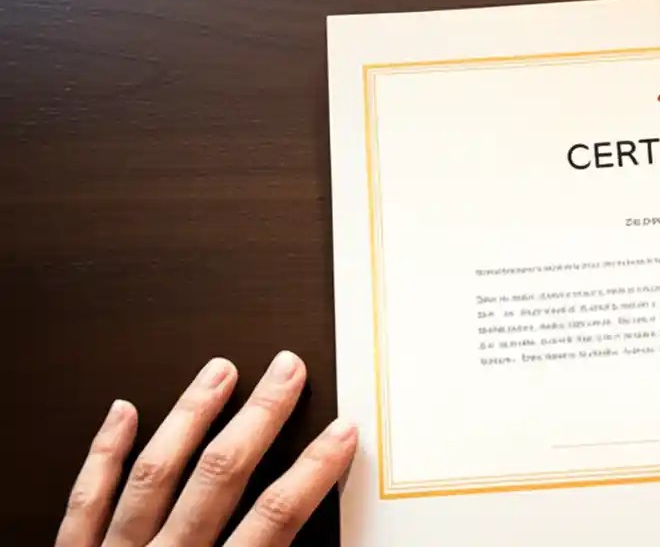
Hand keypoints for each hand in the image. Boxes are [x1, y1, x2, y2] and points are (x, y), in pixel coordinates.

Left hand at [55, 351, 356, 546]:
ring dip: (191, 416)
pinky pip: (84, 502)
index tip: (343, 433)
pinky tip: (120, 411)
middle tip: (287, 370)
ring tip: (220, 370)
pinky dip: (103, 453)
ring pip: (155, 474)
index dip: (313, 472)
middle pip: (219, 480)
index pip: (274, 522)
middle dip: (259, 418)